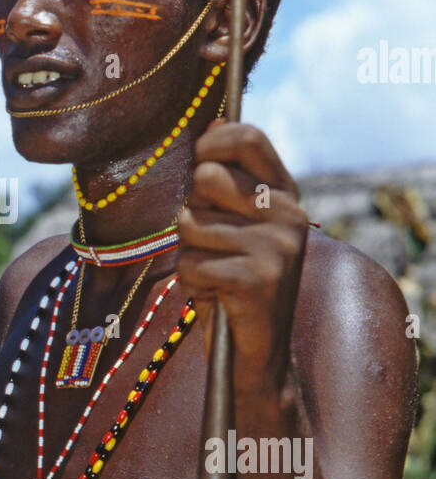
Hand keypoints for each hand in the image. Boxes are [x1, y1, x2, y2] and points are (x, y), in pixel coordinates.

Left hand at [176, 121, 309, 394]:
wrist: (256, 356)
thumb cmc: (232, 283)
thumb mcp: (233, 225)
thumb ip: (224, 180)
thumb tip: (212, 122)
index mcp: (284, 194)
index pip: (247, 138)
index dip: (210, 145)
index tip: (198, 167)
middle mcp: (289, 214)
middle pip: (204, 178)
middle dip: (190, 214)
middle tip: (211, 245)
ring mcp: (278, 246)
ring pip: (189, 224)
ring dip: (189, 255)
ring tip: (215, 275)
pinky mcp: (258, 279)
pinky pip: (190, 263)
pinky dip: (192, 285)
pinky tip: (217, 298)